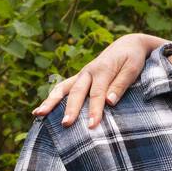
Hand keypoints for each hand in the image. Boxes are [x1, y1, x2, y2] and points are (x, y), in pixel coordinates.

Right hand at [31, 33, 165, 127]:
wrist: (126, 45)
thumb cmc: (132, 59)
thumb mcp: (133, 69)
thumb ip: (121, 84)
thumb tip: (109, 101)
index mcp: (102, 69)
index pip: (97, 93)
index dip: (94, 110)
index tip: (92, 125)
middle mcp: (88, 71)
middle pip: (76, 92)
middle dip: (70, 109)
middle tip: (65, 124)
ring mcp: (81, 75)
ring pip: (63, 88)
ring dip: (51, 101)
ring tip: (38, 114)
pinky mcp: (78, 78)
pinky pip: (62, 88)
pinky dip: (51, 98)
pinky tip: (40, 111)